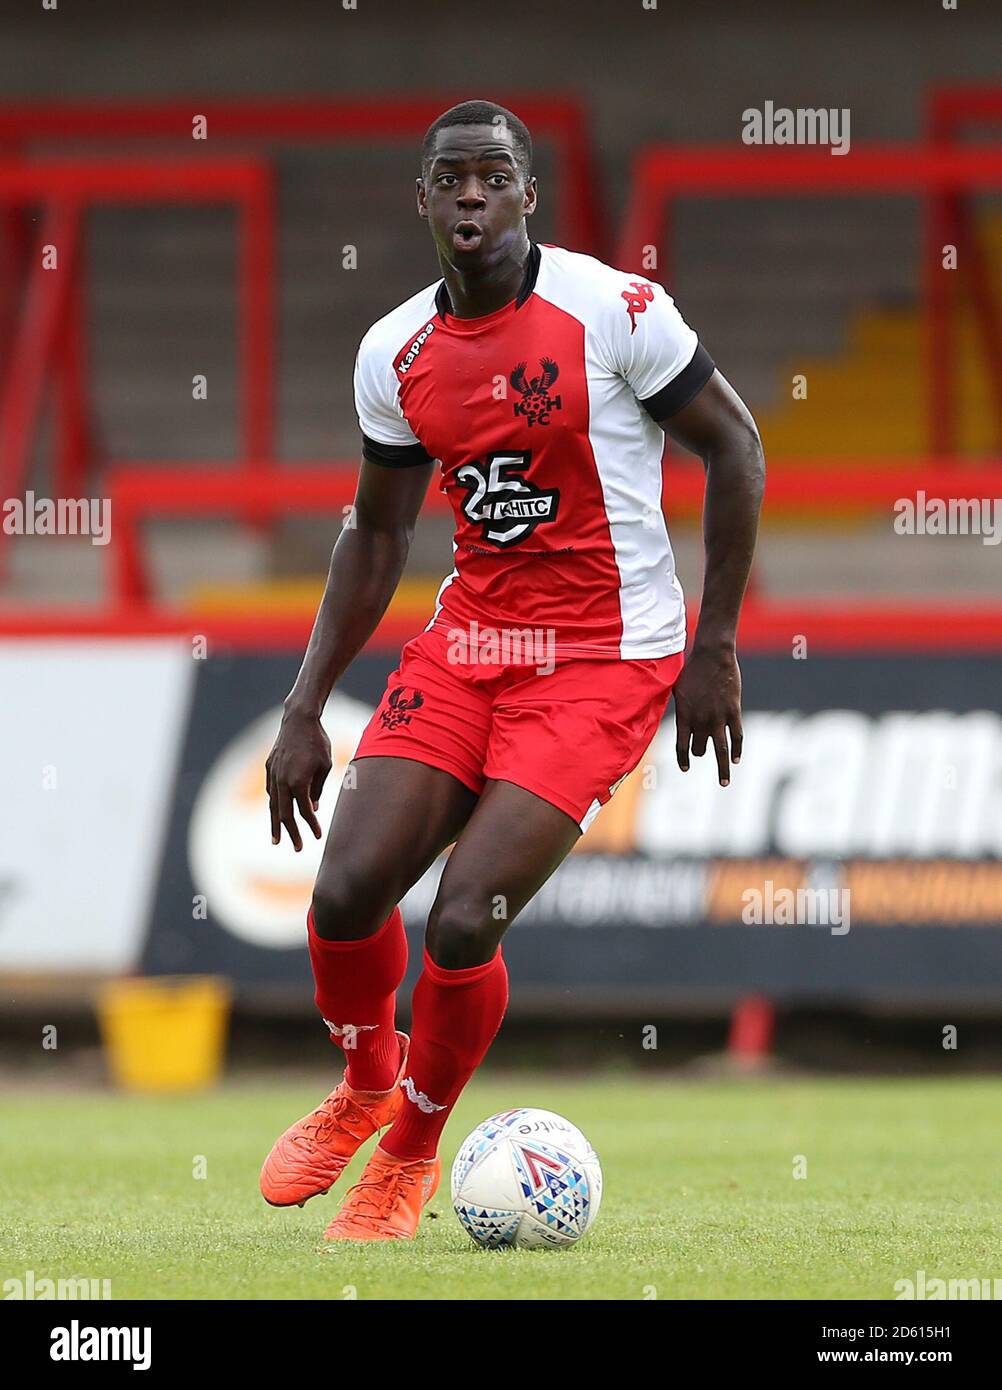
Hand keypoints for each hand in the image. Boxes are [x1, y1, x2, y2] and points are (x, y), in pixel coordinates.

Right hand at [265, 706, 332, 850]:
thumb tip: (312, 806)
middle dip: (291, 833)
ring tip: (276, 839)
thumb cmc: (318, 742)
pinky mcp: (269, 767)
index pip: (305, 811)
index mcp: (299, 783)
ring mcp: (273, 775)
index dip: (311, 825)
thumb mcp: (325, 766)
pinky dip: (274, 803)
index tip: (317, 836)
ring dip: (275, 823)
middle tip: (297, 848)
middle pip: (285, 814)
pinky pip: (271, 790)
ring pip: (273, 805)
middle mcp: (282, 781)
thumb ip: (317, 788)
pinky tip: (276, 811)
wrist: (299, 719)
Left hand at [673, 645, 742, 786]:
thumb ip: (678, 708)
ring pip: (720, 751)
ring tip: (723, 783)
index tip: (685, 768)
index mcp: (685, 716)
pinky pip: (737, 736)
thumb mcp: (677, 689)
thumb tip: (674, 718)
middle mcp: (701, 720)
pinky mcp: (734, 712)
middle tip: (700, 751)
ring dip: (722, 770)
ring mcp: (719, 717)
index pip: (681, 746)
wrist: (712, 656)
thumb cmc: (692, 669)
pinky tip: (736, 760)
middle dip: (698, 752)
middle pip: (699, 748)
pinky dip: (737, 750)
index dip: (683, 759)